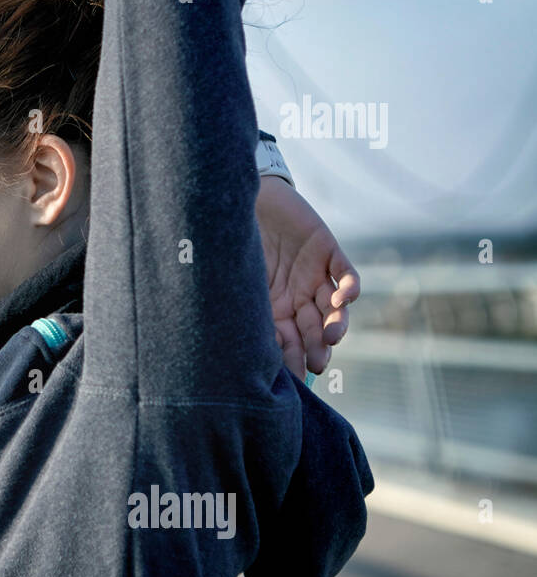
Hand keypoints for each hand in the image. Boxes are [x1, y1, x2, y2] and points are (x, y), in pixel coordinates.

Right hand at [254, 177, 360, 380]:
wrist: (239, 199)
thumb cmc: (229, 243)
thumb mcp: (234, 282)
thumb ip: (241, 308)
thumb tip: (244, 347)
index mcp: (274, 308)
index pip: (288, 340)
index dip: (292, 358)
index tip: (293, 377)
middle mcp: (297, 295)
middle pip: (313, 328)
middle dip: (316, 347)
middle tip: (317, 363)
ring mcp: (314, 273)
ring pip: (333, 306)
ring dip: (335, 322)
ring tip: (331, 337)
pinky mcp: (327, 249)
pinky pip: (346, 272)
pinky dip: (349, 287)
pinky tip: (344, 298)